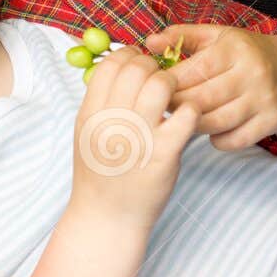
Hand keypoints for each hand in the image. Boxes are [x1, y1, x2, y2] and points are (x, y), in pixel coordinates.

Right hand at [71, 46, 200, 225]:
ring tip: (173, 99)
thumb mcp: (87, 134)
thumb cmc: (100, 175)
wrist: (107, 219)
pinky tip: (184, 121)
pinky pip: (185, 115)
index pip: (110, 65)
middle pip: (136, 69)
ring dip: (172, 85)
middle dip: (153, 67)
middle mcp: (112, 122)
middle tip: (160, 81)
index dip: (129, 57)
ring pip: (161, 85)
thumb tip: (119, 67)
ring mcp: (138, 137)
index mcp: (90, 114)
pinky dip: (190, 111)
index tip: (139, 66)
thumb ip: (100, 101)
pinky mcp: (164, 154)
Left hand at [143, 24, 276, 150]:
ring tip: (182, 119)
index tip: (155, 89)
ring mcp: (265, 99)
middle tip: (162, 109)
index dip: (170, 83)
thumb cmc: (243, 52)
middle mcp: (254, 73)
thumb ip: (182, 36)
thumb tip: (149, 43)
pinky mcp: (272, 121)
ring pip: (217, 123)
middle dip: (176, 107)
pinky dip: (217, 140)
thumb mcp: (216, 36)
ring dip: (193, 125)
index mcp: (236, 48)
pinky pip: (235, 140)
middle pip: (203, 99)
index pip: (195, 70)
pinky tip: (210, 130)